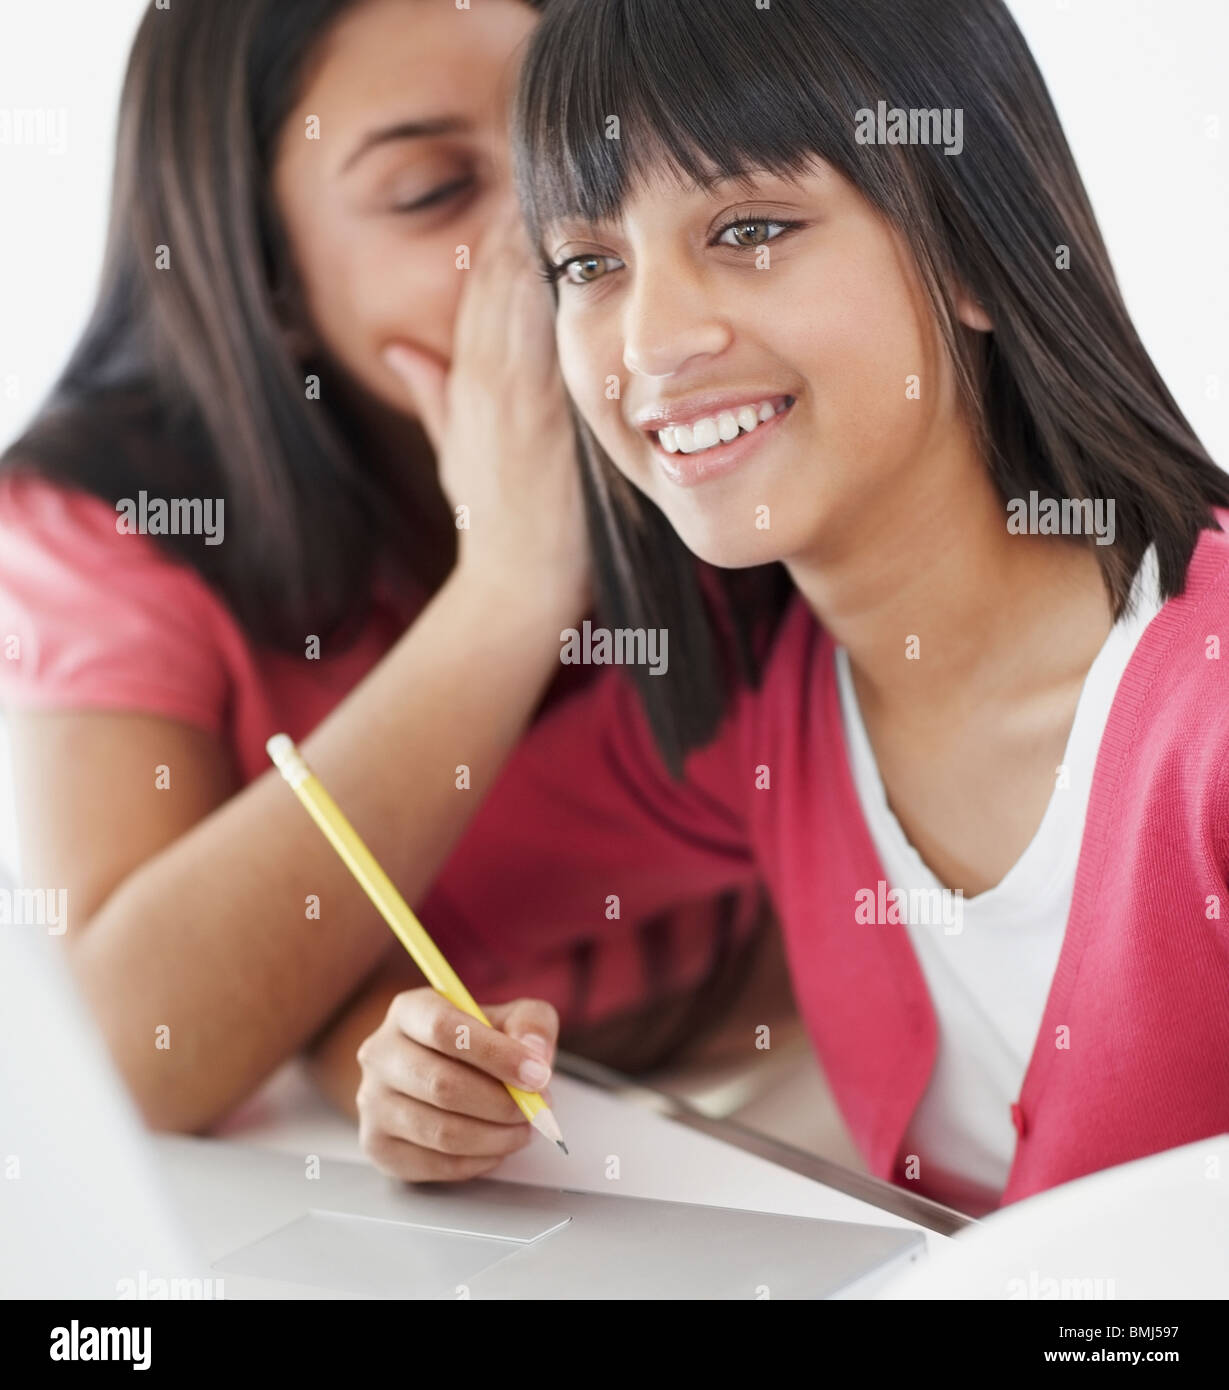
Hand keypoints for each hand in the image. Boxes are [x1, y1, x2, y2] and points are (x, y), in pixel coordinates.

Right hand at [356, 988, 558, 1182]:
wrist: (438, 1072)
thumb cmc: (477, 1044)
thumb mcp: (511, 1018)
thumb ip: (531, 1024)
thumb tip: (534, 1055)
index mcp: (409, 1011)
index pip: (444, 1029)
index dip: (496, 1054)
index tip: (539, 1074)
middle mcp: (379, 1054)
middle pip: (442, 1085)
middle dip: (502, 1103)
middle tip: (536, 1109)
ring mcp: (372, 1104)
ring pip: (442, 1132)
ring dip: (496, 1137)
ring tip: (523, 1128)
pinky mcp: (379, 1147)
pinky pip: (436, 1165)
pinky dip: (479, 1161)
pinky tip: (497, 1146)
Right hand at [383, 207, 588, 620]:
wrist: (519, 587)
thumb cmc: (493, 526)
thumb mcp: (454, 457)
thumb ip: (436, 397)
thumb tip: (404, 352)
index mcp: (468, 389)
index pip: (478, 293)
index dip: (497, 240)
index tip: (519, 193)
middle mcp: (491, 387)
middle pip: (500, 285)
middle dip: (521, 225)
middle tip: (549, 164)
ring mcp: (523, 403)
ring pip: (525, 303)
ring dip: (541, 247)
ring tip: (565, 186)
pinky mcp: (556, 423)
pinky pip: (556, 347)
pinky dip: (563, 300)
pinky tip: (582, 256)